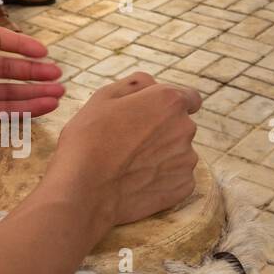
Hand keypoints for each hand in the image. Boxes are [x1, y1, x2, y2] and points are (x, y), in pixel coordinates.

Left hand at [0, 25, 63, 139]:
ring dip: (36, 93)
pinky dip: (26, 110)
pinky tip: (45, 106)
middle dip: (35, 73)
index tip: (45, 53)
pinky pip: (4, 112)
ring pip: (12, 93)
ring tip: (61, 93)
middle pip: (10, 71)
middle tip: (60, 76)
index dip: (22, 46)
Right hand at [49, 72, 201, 232]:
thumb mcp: (103, 97)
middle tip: (130, 143)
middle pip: (180, 126)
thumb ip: (135, 84)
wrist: (84, 191)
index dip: (170, 106)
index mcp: (168, 101)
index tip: (153, 116)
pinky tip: (137, 182)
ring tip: (131, 165)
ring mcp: (186, 160)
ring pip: (178, 153)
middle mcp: (185, 128)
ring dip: (162, 156)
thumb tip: (152, 83)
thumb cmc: (88, 140)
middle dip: (162, 131)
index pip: (190, 98)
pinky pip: (177, 178)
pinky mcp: (183, 187)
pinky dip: (162, 179)